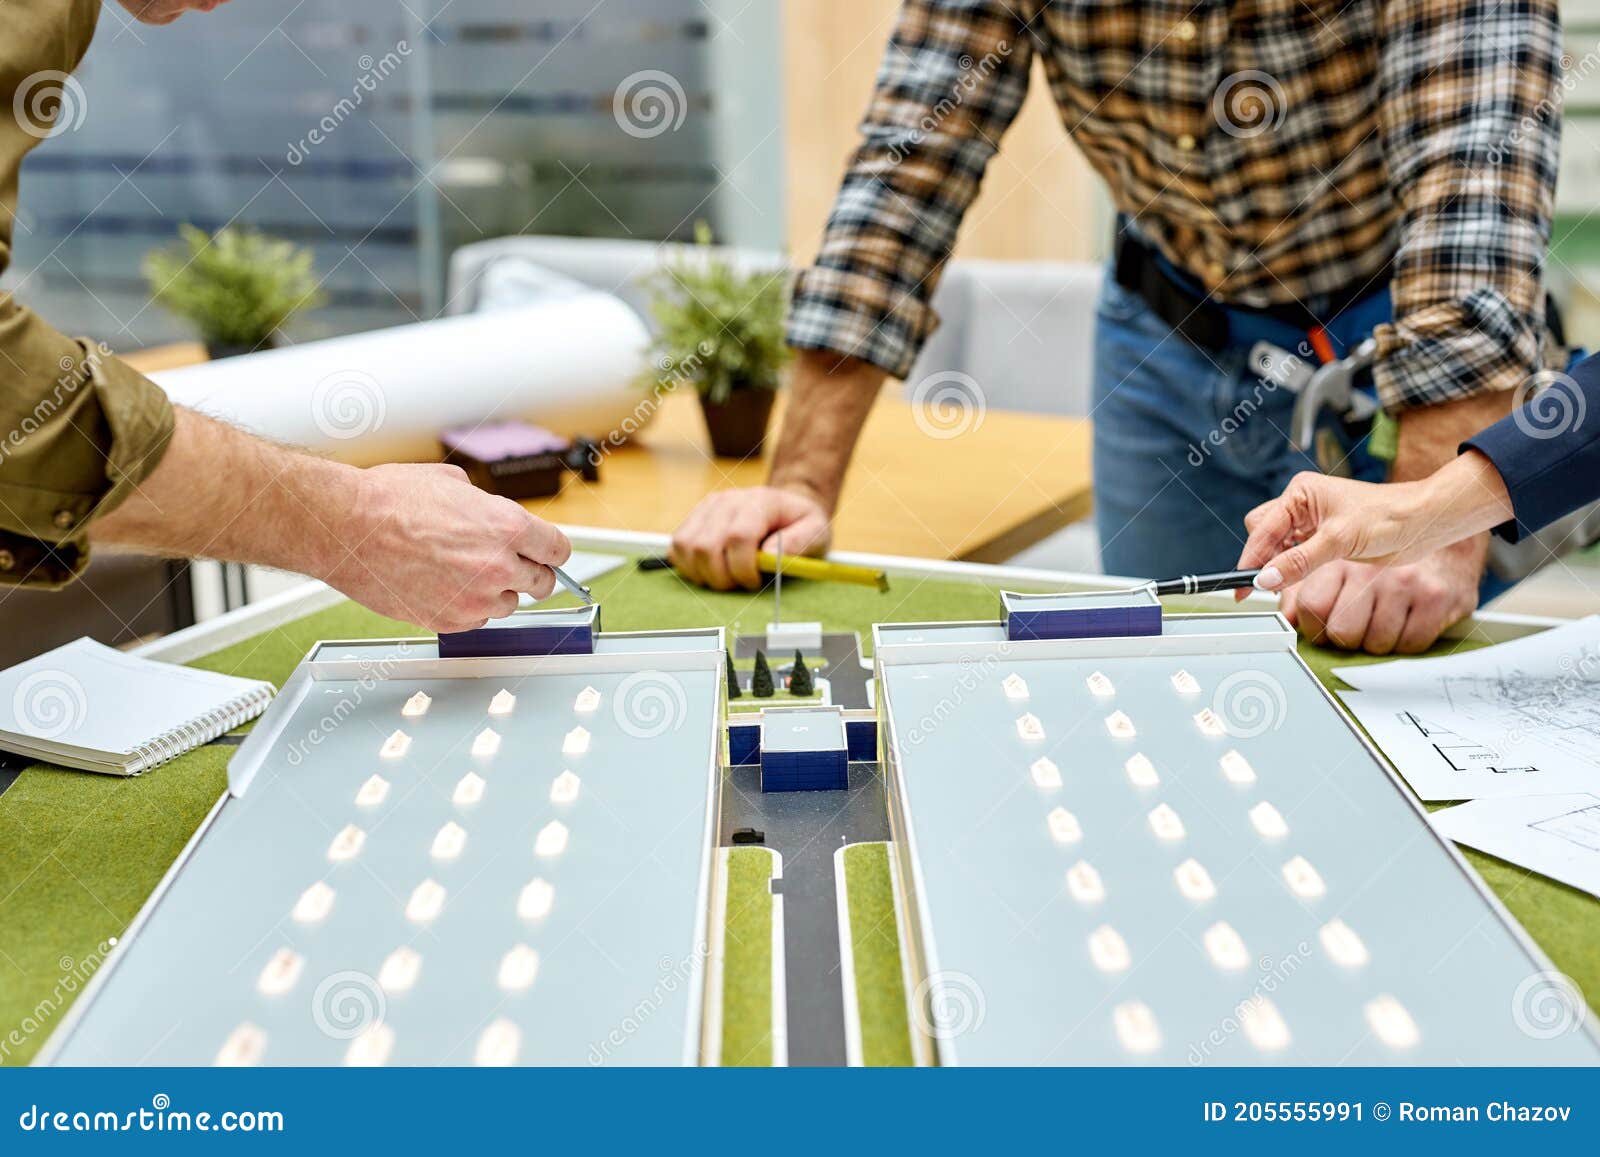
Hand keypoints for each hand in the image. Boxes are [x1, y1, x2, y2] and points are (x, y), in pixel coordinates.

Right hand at [322, 463, 570, 632]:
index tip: (546, 554)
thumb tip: (495, 516)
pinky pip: (475, 621)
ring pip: (508, 605)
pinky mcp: (449, 621)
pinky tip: (441, 585)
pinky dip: (466, 608)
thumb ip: (488, 507)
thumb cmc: (390, 500)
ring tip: (461, 571)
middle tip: (510, 566)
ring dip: (495, 592)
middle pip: (543, 583)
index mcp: (508, 527)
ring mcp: (475, 599)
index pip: (558, 550)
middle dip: (529, 573)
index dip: (551, 551)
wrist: (347, 528)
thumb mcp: (453, 483)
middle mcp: (498, 566)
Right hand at [669, 484, 831, 589]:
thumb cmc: (799, 524)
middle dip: (722, 577)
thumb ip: (799, 542)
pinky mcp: (694, 518)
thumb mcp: (816, 531)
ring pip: (685, 547)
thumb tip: (770, 556)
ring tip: (726, 577)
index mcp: (759, 501)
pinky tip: (711, 569)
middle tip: (740, 583)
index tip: (755, 581)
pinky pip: (677, 547)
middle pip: (706, 546)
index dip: (743, 568)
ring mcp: (707, 507)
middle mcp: (728, 500)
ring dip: (703, 573)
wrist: (783, 507)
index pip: (738, 537)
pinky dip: (690, 566)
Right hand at [1238, 457, 1511, 594]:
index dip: (1251, 557)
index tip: (1242, 584)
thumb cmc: (1389, 517)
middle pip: (1262, 533)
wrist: (1425, 522)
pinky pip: (1294, 555)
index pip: (1262, 528)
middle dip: (1260, 558)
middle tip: (1260, 585)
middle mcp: (1303, 505)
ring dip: (1275, 565)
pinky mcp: (1324, 539)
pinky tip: (1291, 580)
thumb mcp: (1338, 541)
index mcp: (1301, 493)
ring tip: (1276, 586)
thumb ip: (1298, 562)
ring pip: (1277, 546)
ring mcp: (1312, 522)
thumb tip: (1265, 579)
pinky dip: (1290, 569)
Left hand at [1277, 538, 1484, 653]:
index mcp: (1340, 556)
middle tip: (1350, 621)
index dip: (1307, 624)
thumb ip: (1302, 582)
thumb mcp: (1334, 553)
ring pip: (1374, 644)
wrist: (1436, 524)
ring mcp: (1406, 584)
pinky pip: (1409, 645)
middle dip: (1342, 636)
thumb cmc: (1379, 546)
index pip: (1310, 606)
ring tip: (1378, 616)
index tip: (1313, 626)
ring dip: (1374, 640)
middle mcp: (1372, 569)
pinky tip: (1402, 620)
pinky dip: (1403, 642)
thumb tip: (1285, 617)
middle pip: (1340, 632)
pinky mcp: (1436, 598)